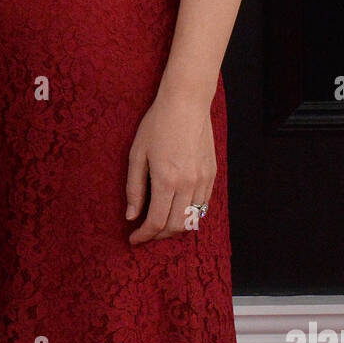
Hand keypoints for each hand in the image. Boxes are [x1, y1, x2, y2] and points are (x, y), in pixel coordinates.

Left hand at [125, 93, 214, 244]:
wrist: (186, 103)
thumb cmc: (157, 124)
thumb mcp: (137, 153)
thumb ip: (134, 187)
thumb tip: (131, 215)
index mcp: (166, 179)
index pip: (157, 222)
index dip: (144, 235)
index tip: (133, 239)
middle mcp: (188, 184)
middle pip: (176, 227)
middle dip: (158, 236)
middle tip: (145, 233)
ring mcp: (203, 180)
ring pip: (192, 219)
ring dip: (175, 227)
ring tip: (159, 223)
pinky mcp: (212, 175)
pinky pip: (202, 206)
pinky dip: (189, 214)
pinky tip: (176, 208)